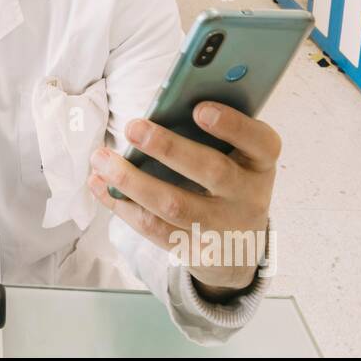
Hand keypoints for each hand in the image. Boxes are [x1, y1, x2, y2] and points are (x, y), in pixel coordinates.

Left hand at [86, 101, 277, 300]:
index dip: (232, 125)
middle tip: (133, 127)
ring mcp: (222, 227)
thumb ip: (211, 134)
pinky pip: (154, 228)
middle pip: (212, 171)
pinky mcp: (195, 251)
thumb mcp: (236, 158)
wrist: (239, 247)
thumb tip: (162, 109)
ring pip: (174, 204)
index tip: (199, 109)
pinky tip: (100, 184)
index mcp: (260, 163)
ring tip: (101, 158)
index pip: (260, 142)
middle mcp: (248, 196)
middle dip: (169, 147)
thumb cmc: (229, 182)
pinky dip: (122, 205)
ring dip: (132, 180)